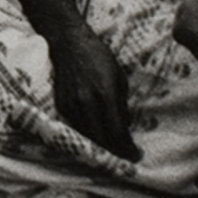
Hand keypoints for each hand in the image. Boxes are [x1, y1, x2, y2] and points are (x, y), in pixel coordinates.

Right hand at [45, 22, 140, 161]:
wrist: (69, 43)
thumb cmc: (99, 57)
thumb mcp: (119, 78)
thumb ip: (121, 104)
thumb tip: (123, 126)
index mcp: (105, 94)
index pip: (117, 132)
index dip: (127, 148)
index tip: (135, 155)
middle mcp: (87, 102)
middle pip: (101, 139)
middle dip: (115, 150)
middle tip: (125, 154)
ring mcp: (72, 104)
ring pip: (87, 135)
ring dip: (100, 142)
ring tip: (112, 145)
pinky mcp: (62, 103)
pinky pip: (76, 125)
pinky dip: (87, 130)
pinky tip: (96, 128)